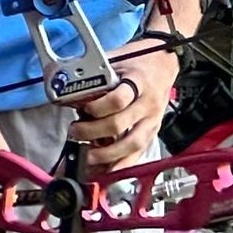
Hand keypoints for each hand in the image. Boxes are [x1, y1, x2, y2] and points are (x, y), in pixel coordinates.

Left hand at [68, 44, 179, 169]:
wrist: (165, 62)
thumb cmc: (137, 61)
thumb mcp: (115, 60)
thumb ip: (95, 77)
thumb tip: (67, 95)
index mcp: (138, 82)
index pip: (118, 99)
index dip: (97, 108)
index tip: (82, 109)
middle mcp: (147, 104)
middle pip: (120, 125)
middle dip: (93, 132)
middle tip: (75, 132)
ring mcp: (152, 120)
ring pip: (131, 144)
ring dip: (106, 154)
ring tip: (87, 157)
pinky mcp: (153, 132)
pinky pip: (138, 153)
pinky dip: (121, 165)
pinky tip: (106, 173)